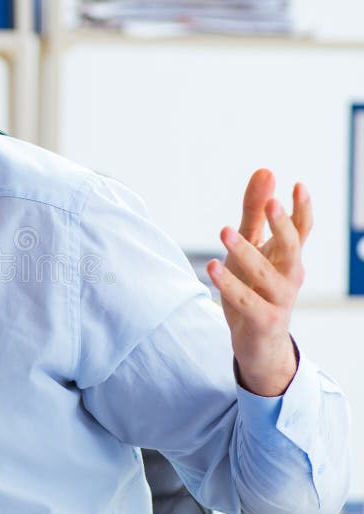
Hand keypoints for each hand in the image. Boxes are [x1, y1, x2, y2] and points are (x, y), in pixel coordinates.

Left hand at [206, 168, 311, 396]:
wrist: (259, 342)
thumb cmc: (255, 288)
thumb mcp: (252, 247)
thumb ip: (254, 213)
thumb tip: (266, 171)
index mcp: (288, 256)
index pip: (301, 230)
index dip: (301, 209)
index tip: (297, 185)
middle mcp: (289, 276)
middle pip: (291, 248)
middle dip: (282, 226)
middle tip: (271, 203)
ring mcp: (279, 299)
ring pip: (265, 274)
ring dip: (245, 251)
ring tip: (224, 230)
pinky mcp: (262, 319)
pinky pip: (245, 300)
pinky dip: (229, 284)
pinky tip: (212, 267)